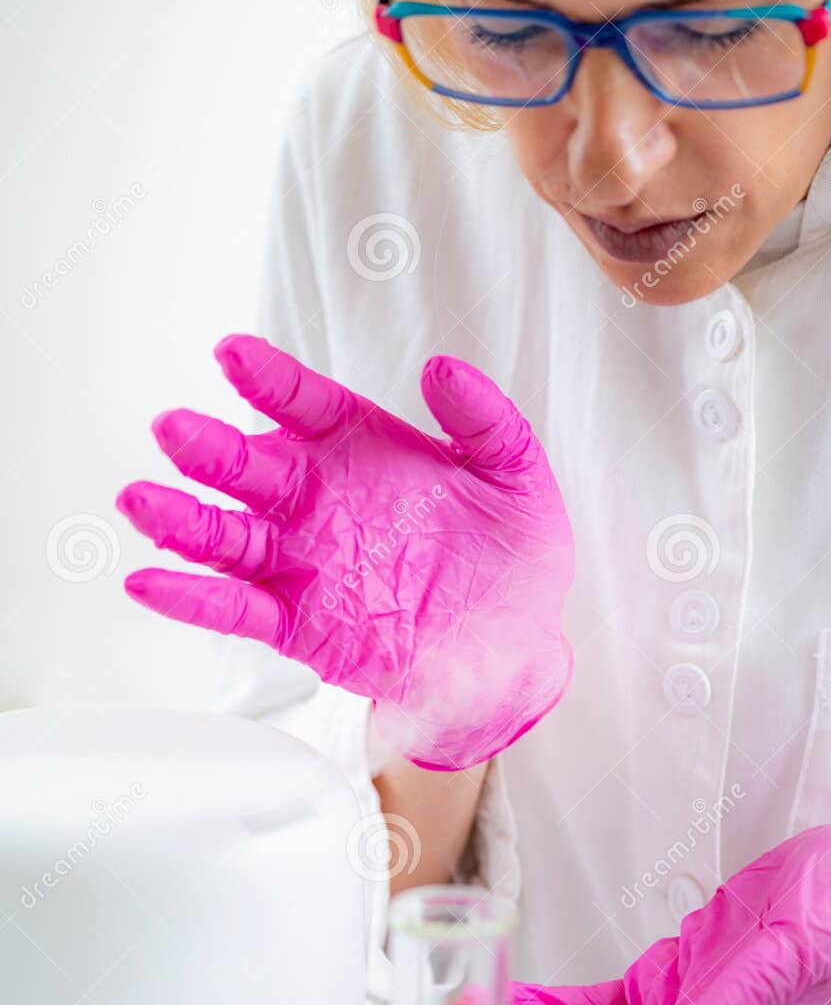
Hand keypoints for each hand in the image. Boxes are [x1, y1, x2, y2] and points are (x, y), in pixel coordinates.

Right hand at [117, 335, 573, 769]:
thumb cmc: (513, 558)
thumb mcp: (517, 477)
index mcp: (360, 450)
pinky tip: (148, 582)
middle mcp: (317, 501)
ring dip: (179, 520)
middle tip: (174, 429)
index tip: (232, 354)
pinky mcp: (297, 622)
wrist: (514, 650)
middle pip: (248, 469)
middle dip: (208, 449)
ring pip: (225, 537)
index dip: (269, 380)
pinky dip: (191, 599)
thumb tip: (441, 369)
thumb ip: (483, 420)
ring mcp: (301, 562)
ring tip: (139, 500)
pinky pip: (235, 608)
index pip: (302, 405)